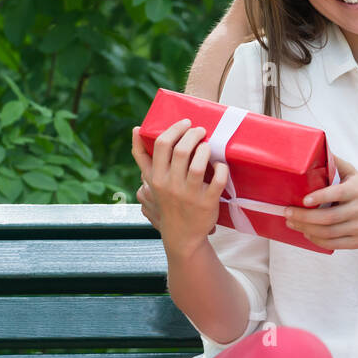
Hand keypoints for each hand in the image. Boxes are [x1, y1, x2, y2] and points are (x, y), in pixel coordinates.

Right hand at [130, 119, 228, 255]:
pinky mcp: (207, 202)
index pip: (162, 144)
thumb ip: (143, 157)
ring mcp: (189, 194)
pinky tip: (219, 164)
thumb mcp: (151, 181)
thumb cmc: (167, 201)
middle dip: (193, 134)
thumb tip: (136, 129)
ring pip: (198, 164)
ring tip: (207, 146)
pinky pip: (218, 180)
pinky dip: (221, 168)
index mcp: (156, 177)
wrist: (182, 235)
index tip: (185, 122)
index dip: (175, 128)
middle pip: (181, 150)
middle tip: (200, 131)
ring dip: (205, 149)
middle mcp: (171, 185)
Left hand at [284, 155, 357, 250]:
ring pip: (328, 233)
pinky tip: (306, 233)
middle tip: (287, 213)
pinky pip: (333, 244)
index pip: (337, 194)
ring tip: (292, 223)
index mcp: (357, 190)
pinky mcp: (357, 241)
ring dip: (306, 229)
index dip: (320, 197)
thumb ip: (336, 163)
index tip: (304, 200)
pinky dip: (317, 240)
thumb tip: (316, 149)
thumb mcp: (353, 174)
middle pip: (328, 218)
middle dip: (304, 217)